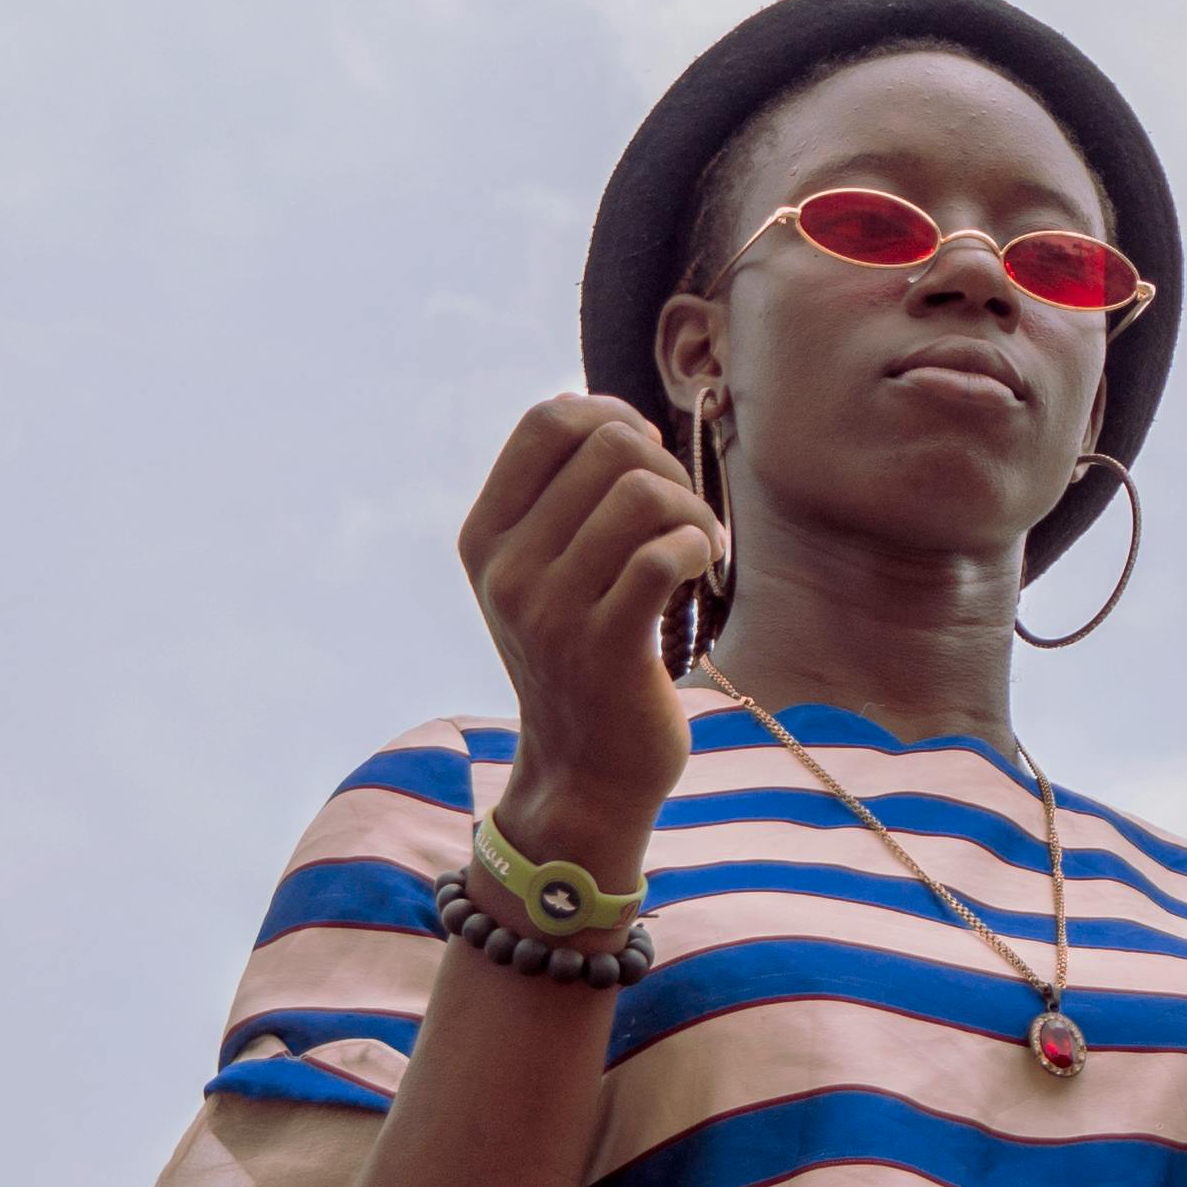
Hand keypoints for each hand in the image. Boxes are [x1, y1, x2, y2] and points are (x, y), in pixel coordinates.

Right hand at [458, 392, 723, 857]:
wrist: (585, 772)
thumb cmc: (581, 657)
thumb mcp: (541, 575)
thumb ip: (561, 498)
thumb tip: (614, 415)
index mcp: (485, 537)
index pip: (547, 421)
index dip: (611, 414)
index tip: (645, 454)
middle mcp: (507, 569)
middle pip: (607, 447)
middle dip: (665, 465)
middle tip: (682, 512)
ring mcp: (551, 610)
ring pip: (641, 493)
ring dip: (692, 508)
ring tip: (699, 542)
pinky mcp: (606, 648)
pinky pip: (664, 553)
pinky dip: (698, 545)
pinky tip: (702, 567)